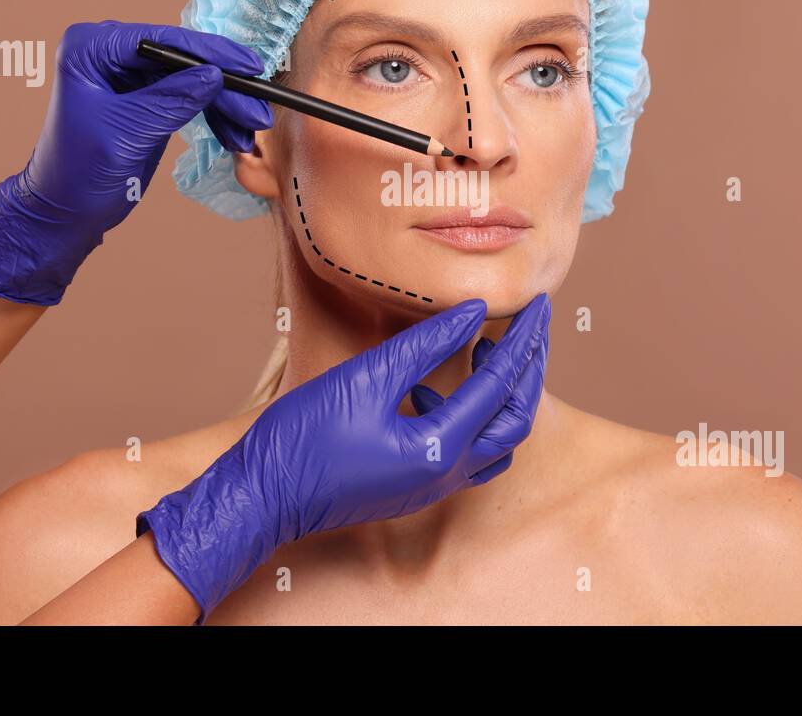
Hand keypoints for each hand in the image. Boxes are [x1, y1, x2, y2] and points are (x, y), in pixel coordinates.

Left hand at [0, 21, 271, 304]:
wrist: (65, 213)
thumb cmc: (78, 173)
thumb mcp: (128, 133)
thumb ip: (171, 100)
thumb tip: (214, 75)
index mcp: (92, 48)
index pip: (162, 42)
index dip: (210, 54)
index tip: (248, 67)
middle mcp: (110, 54)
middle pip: (182, 60)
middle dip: (224, 86)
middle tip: (257, 109)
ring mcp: (130, 76)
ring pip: (192, 79)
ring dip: (224, 104)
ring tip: (250, 130)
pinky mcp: (146, 99)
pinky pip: (189, 98)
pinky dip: (213, 115)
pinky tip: (233, 134)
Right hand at [136, 293, 550, 622]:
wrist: (262, 495)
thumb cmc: (304, 438)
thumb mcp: (366, 378)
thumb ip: (425, 345)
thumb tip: (473, 312)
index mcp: (440, 448)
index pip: (502, 386)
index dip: (524, 341)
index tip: (539, 306)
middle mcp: (446, 475)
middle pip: (514, 420)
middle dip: (528, 371)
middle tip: (532, 329)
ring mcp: (431, 487)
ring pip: (495, 442)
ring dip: (502, 397)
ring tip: (487, 352)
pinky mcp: (415, 487)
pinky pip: (464, 453)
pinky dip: (466, 416)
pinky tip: (430, 388)